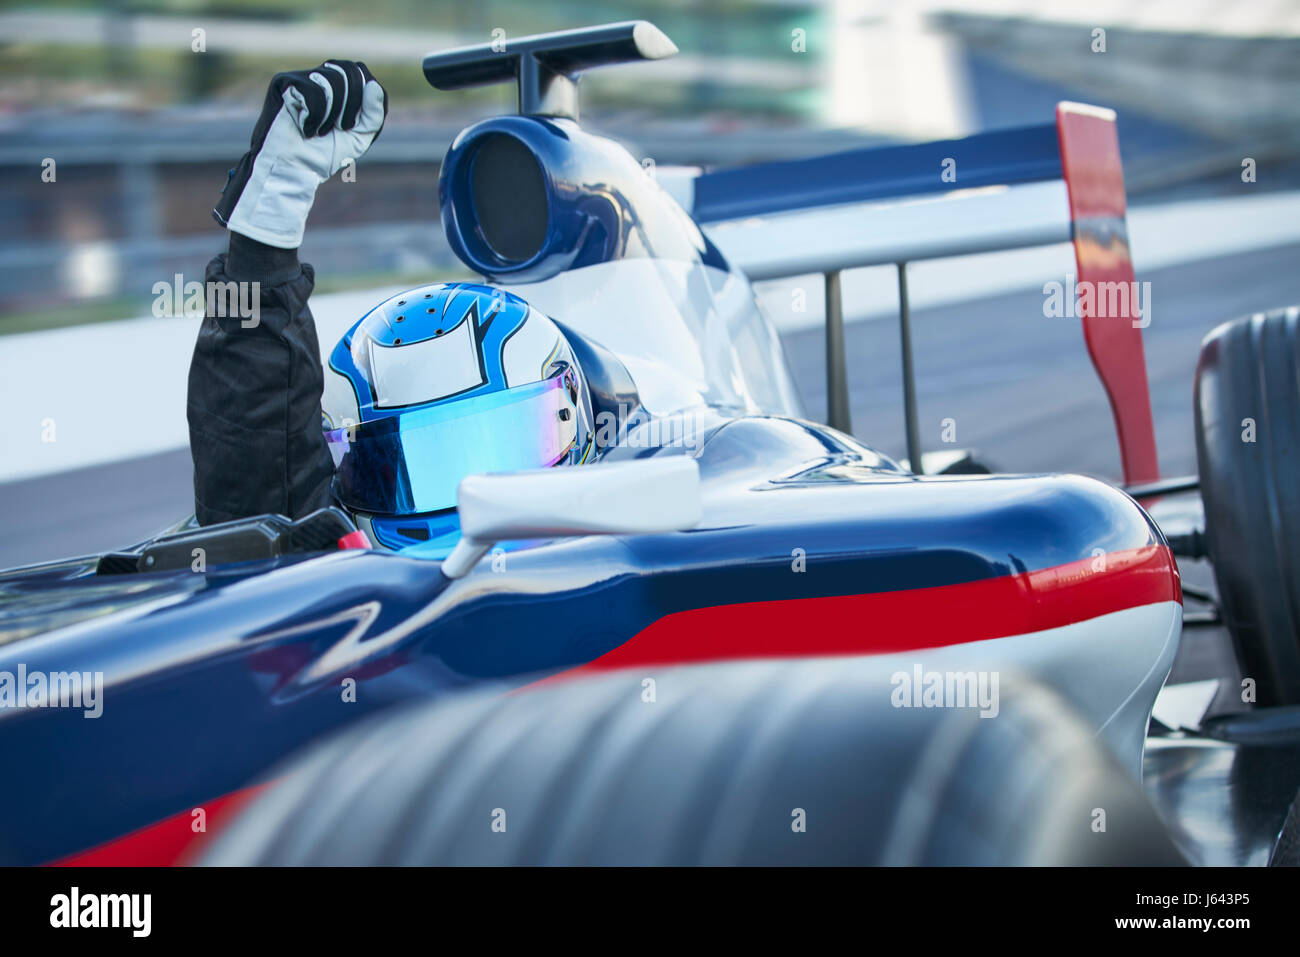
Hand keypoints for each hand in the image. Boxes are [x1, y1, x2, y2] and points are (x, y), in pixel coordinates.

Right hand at [213, 60, 387, 248]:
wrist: (293, 169)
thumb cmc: (323, 154)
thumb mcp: (359, 137)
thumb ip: (374, 114)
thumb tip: (373, 86)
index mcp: (335, 84)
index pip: (358, 69)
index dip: (365, 95)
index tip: (354, 123)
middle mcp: (317, 75)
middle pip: (348, 70)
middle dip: (352, 105)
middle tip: (341, 128)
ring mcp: (298, 77)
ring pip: (331, 80)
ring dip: (332, 116)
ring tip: (319, 132)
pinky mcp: (283, 83)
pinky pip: (313, 93)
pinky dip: (315, 118)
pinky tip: (304, 130)